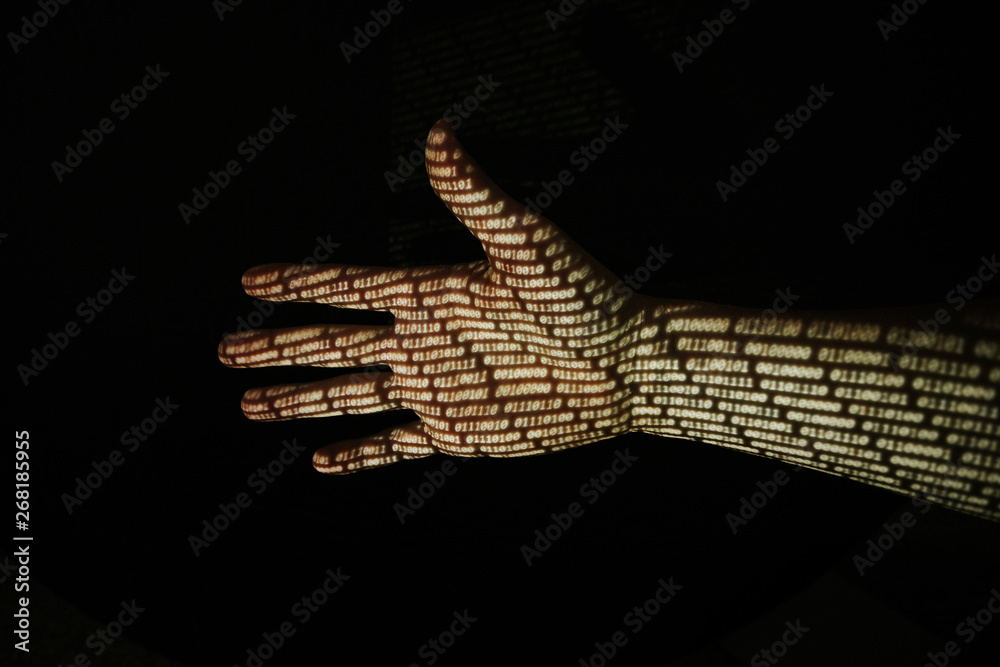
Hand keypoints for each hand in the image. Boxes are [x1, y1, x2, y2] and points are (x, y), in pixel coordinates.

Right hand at [219, 119, 641, 473]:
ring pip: (349, 397)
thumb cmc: (584, 298)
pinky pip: (393, 445)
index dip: (297, 282)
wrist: (628, 365)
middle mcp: (421, 341)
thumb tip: (438, 132)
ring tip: (249, 403)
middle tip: (226, 347)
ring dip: (299, 400)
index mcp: (429, 293)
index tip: (249, 277)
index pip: (346, 286)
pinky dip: (356, 455)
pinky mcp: (456, 431)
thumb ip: (476, 197)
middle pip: (331, 344)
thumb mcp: (527, 244)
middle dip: (277, 346)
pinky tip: (320, 459)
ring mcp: (434, 388)